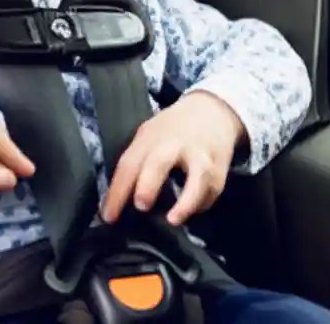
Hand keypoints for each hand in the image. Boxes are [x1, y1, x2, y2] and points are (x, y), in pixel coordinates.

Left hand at [102, 92, 244, 225]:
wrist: (211, 109)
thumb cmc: (173, 128)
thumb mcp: (149, 135)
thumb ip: (138, 161)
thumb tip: (120, 198)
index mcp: (150, 139)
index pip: (129, 165)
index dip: (117, 192)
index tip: (109, 216)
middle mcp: (174, 145)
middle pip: (159, 163)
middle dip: (148, 185)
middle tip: (140, 206)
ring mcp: (200, 156)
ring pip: (197, 178)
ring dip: (186, 201)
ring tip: (173, 220)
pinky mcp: (220, 167)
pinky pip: (212, 189)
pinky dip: (201, 204)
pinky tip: (191, 212)